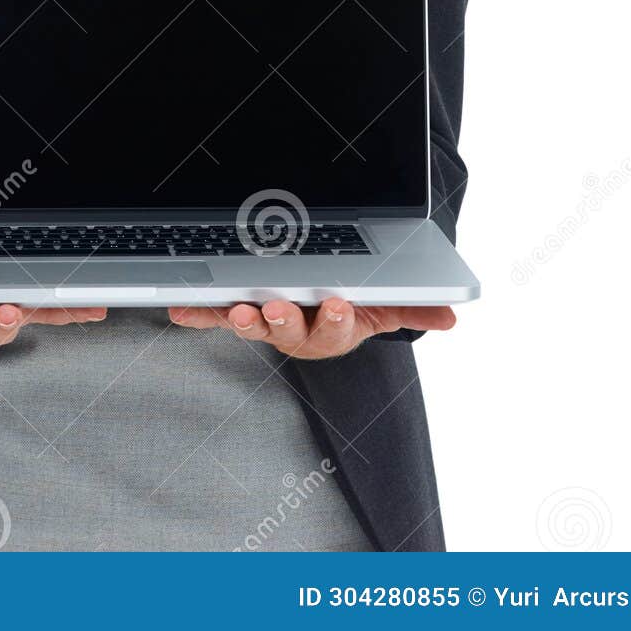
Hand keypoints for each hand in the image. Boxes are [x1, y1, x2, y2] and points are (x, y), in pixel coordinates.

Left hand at [167, 296, 454, 359]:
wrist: (326, 305)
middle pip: (291, 329)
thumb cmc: (357, 300)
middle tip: (276, 308)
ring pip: (255, 322)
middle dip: (283, 320)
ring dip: (243, 319)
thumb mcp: (388, 303)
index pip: (340, 326)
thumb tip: (453, 316)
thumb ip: (416, 305)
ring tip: (237, 310)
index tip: (339, 305)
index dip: (338, 318)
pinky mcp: (239, 310)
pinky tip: (177, 311)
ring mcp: (268, 321)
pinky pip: (216, 313)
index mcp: (335, 326)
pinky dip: (197, 314)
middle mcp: (299, 329)